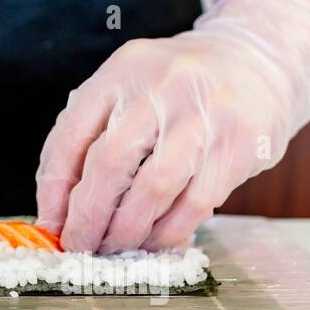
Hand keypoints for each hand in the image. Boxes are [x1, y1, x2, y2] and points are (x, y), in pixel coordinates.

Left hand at [35, 0, 309, 252]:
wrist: (257, 62)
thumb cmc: (180, 90)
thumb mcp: (131, 89)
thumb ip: (92, 136)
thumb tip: (59, 211)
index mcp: (124, 70)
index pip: (73, 134)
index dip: (55, 189)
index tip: (52, 224)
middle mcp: (163, 87)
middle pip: (111, 163)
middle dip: (89, 217)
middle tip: (80, 245)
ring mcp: (205, 115)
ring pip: (154, 189)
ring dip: (127, 230)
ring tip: (115, 247)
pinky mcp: (237, 145)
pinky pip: (194, 205)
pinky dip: (168, 232)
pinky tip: (155, 241)